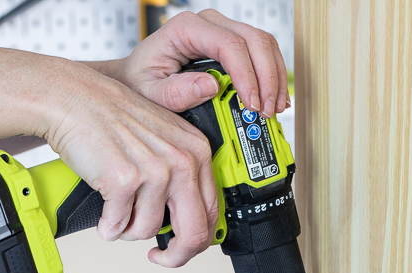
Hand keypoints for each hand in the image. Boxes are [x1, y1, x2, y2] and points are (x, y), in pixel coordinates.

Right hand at [43, 61, 216, 266]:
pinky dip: (108, 225)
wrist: (73, 100)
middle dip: (175, 255)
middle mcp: (181, 160)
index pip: (211, 213)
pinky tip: (104, 211)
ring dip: (129, 229)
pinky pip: (119, 225)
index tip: (181, 247)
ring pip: (149, 229)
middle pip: (192, 233)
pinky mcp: (125, 180)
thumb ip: (182, 176)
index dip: (196, 241)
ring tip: (118, 210)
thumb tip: (188, 222)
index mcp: (197, 151)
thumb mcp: (163, 141)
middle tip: (158, 257)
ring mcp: (154, 170)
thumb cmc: (112, 119)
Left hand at [98, 10, 289, 116]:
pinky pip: (261, 54)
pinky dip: (271, 77)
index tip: (252, 104)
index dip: (247, 75)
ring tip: (273, 108)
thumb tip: (211, 86)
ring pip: (264, 44)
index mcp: (186, 28)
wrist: (137, 77)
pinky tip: (272, 99)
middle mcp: (208, 24)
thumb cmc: (140, 81)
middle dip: (267, 77)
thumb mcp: (150, 91)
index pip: (228, 45)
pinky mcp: (233, 45)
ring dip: (274, 78)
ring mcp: (223, 31)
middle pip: (254, 40)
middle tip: (267, 110)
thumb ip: (175, 92)